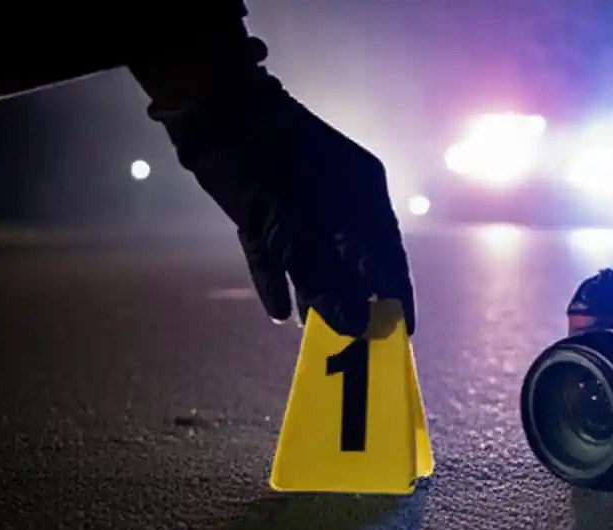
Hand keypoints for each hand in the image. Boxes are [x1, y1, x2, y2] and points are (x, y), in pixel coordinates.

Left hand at [233, 124, 416, 337]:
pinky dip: (279, 274)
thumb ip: (325, 282)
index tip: (402, 332)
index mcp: (364, 197)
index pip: (390, 258)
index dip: (396, 297)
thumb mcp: (294, 234)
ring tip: (310, 329)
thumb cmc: (263, 166)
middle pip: (353, 260)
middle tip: (351, 339)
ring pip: (316, 255)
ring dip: (313, 291)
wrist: (211, 108)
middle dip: (350, 300)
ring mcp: (305, 197)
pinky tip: (276, 310)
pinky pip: (281, 247)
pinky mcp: (270, 200)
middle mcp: (342, 197)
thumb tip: (354, 325)